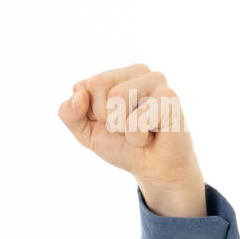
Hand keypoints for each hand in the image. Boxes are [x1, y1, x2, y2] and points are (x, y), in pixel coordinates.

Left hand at [57, 63, 205, 215]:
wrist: (152, 167)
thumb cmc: (121, 145)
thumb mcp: (85, 132)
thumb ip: (69, 113)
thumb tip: (79, 93)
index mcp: (116, 74)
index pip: (84, 86)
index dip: (90, 113)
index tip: (108, 122)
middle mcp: (138, 71)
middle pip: (97, 84)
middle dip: (105, 117)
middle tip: (125, 126)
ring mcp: (156, 80)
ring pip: (117, 97)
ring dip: (122, 126)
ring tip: (139, 129)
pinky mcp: (169, 96)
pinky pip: (136, 118)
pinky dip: (137, 135)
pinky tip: (152, 133)